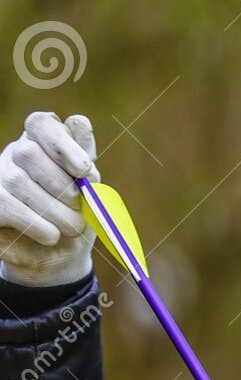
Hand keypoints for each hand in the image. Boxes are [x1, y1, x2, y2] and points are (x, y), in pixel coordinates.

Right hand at [0, 112, 98, 286]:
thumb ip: (87, 162)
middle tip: (80, 206)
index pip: (42, 124)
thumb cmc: (79, 216)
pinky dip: (34, 223)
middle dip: (62, 184)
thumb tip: (79, 123)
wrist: (62, 256)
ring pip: (18, 181)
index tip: (85, 169)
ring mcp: (0, 175)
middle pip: (29, 152)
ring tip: (71, 227)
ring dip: (54, 209)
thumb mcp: (92, 192)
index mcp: (45, 145)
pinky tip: (51, 235)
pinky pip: (7, 205)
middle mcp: (17, 154)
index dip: (62, 143)